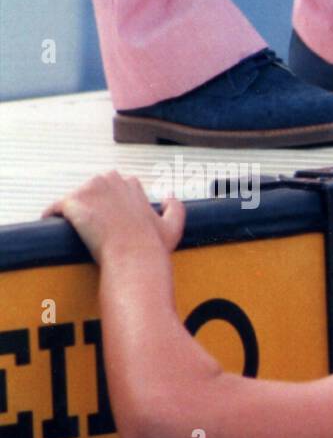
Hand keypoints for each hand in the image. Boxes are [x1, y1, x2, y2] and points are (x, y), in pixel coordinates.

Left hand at [41, 171, 184, 263]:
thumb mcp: (173, 227)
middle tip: (95, 227)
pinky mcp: (72, 201)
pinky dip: (52, 216)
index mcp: (130, 184)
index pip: (115, 186)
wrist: (133, 257)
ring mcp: (90, 189)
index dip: (114, 204)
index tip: (113, 221)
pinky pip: (55, 208)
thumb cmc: (152, 246)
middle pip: (92, 189)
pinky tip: (53, 225)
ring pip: (75, 199)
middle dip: (92, 204)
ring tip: (77, 231)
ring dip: (74, 211)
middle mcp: (110, 180)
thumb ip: (176, 208)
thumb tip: (168, 197)